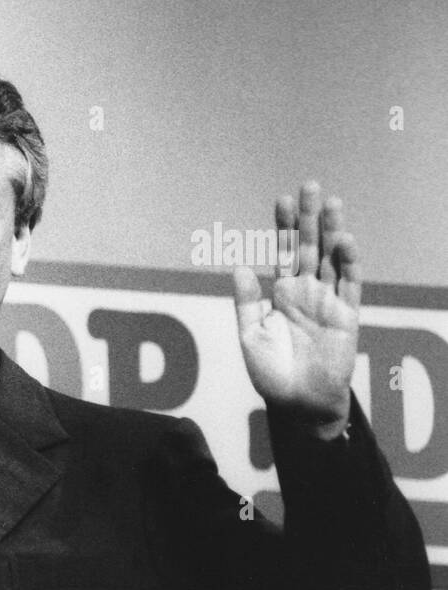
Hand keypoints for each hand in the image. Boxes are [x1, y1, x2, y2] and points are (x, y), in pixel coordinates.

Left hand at [232, 181, 358, 439]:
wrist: (297, 404)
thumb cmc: (271, 372)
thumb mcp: (250, 335)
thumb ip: (247, 301)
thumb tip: (240, 266)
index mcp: (281, 294)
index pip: (283, 252)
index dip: (283, 227)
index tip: (282, 199)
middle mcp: (306, 292)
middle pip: (309, 247)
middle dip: (309, 218)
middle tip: (310, 185)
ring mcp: (328, 302)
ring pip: (331, 259)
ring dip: (332, 232)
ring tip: (332, 204)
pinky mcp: (346, 317)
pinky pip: (349, 286)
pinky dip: (348, 264)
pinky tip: (344, 241)